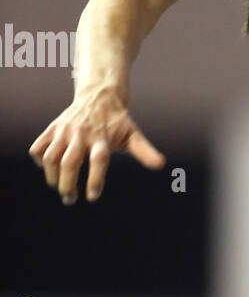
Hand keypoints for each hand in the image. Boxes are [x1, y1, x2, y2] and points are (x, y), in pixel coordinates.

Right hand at [29, 86, 165, 204]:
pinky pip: (38, 147)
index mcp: (103, 138)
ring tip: (59, 188)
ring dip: (52, 176)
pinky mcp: (52, 129)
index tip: (92, 197)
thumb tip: (161, 165)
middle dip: (68, 184)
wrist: (99, 96)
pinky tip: (50, 169)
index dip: (95, 179)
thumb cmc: (117, 122)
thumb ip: (145, 151)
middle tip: (70, 200)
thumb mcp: (133, 135)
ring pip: (51, 157)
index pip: (99, 160)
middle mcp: (82, 134)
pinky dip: (39, 161)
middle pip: (70, 162)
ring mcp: (64, 131)